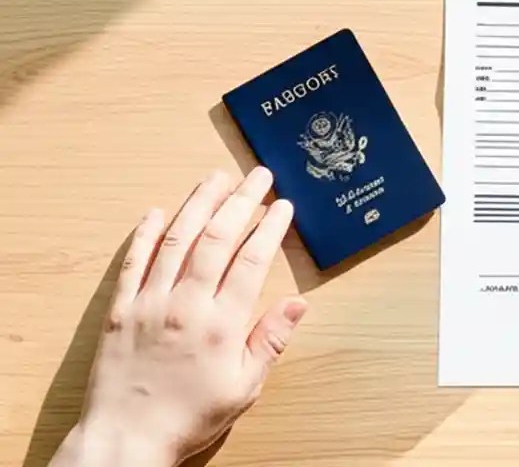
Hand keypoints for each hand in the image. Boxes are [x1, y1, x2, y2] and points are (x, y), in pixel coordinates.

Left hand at [52, 168, 306, 466]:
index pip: (252, 261)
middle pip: (218, 239)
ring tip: (217, 178)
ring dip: (199, 204)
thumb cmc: (190, 417)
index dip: (270, 228)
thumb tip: (299, 303)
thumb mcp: (244, 387)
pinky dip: (146, 233)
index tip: (282, 206)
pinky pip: (134, 262)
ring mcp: (149, 303)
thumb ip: (270, 340)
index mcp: (222, 324)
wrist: (126, 439)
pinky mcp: (120, 309)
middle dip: (241, 202)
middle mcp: (186, 305)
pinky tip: (158, 211)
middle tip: (258, 176)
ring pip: (177, 240)